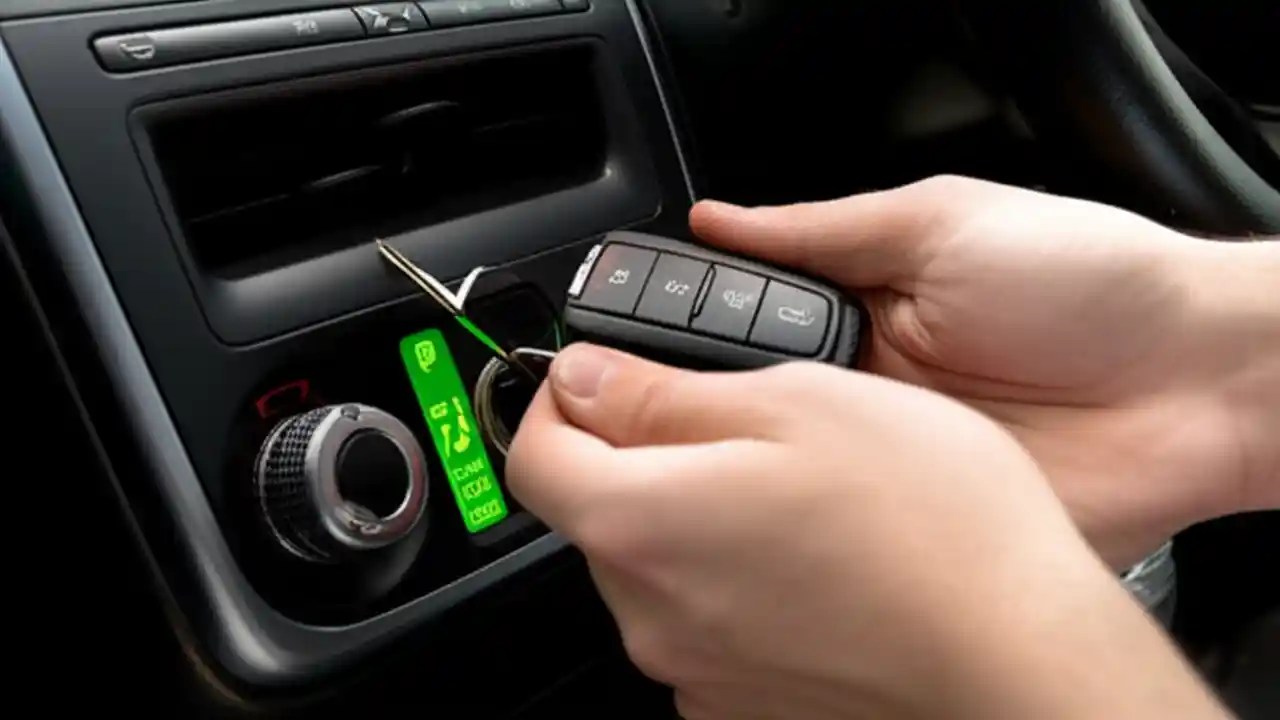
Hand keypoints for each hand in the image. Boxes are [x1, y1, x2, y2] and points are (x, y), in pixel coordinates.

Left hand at [507, 344, 1227, 719]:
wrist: (1021, 658)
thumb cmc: (932, 530)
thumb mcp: (795, 403)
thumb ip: (662, 392)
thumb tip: (581, 378)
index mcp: (643, 522)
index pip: (532, 455)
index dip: (558, 400)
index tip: (602, 376)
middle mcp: (651, 613)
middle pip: (598, 511)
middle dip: (641, 455)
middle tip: (736, 423)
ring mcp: (695, 669)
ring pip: (657, 564)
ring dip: (696, 517)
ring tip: (796, 492)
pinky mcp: (741, 702)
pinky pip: (705, 620)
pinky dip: (734, 580)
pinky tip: (812, 558)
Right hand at [690, 175, 1279, 567]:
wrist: (1197, 380)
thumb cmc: (1087, 282)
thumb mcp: (941, 224)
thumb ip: (824, 231)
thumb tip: (721, 218)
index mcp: (856, 313)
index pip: (740, 327)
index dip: (685, 338)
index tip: (629, 351)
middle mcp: (862, 393)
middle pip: (747, 408)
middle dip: (703, 413)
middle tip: (668, 414)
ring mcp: (887, 466)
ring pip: (780, 479)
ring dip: (751, 472)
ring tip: (722, 463)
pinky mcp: (920, 528)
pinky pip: (844, 539)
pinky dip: (810, 535)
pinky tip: (780, 523)